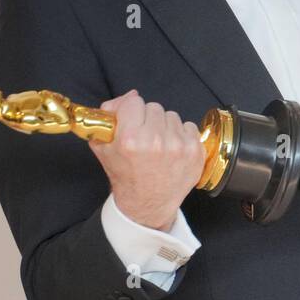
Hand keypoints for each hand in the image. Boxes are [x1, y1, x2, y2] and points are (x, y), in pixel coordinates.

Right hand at [89, 90, 205, 231]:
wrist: (147, 204)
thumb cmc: (125, 175)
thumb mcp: (104, 147)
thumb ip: (109, 117)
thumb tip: (130, 95)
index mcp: (131, 138)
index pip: (134, 102)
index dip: (130, 111)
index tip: (131, 122)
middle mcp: (156, 141)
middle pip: (154, 107)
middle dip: (148, 119)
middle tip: (144, 137)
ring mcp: (178, 146)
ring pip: (172, 116)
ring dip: (165, 127)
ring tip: (158, 146)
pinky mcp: (195, 151)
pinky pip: (189, 126)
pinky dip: (181, 135)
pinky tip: (172, 150)